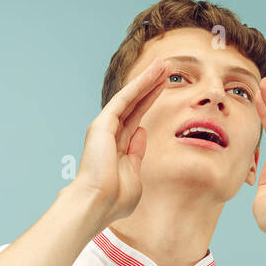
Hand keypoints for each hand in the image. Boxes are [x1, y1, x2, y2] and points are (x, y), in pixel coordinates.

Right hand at [67, 57, 170, 226]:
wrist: (98, 203)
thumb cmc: (114, 199)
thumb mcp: (134, 175)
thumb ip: (138, 154)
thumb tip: (142, 131)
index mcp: (117, 148)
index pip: (137, 117)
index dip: (151, 100)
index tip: (165, 85)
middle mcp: (109, 135)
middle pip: (135, 103)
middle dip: (151, 84)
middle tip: (167, 66)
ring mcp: (105, 128)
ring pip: (130, 97)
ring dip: (147, 79)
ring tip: (165, 62)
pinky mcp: (103, 124)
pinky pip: (124, 99)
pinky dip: (139, 85)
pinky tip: (152, 73)